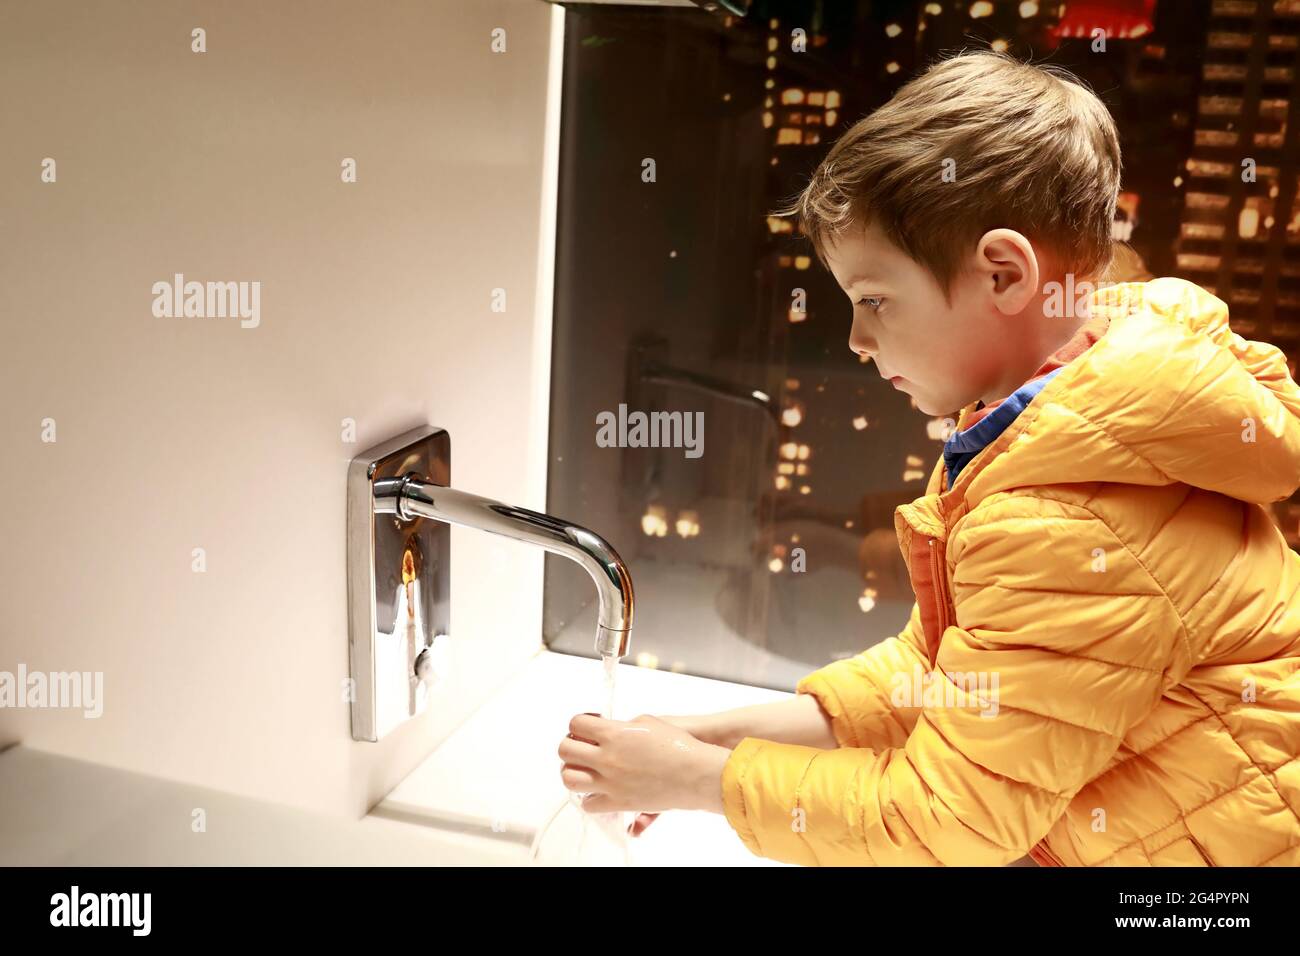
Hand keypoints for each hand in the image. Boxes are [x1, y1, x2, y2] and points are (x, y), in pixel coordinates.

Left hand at [558, 713, 731, 815]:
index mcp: (613, 734)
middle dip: (569, 745)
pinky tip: (598, 789)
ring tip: (583, 768)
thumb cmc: (677, 744)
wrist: (696, 772)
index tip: (584, 727)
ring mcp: (610, 782)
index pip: (576, 724)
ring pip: (570, 778)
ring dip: (572, 771)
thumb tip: (606, 731)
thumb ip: (620, 726)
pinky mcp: (618, 802)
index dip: (578, 723)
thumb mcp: (646, 722)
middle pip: (566, 750)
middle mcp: (607, 758)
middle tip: (579, 746)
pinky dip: (588, 797)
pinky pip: (588, 804)